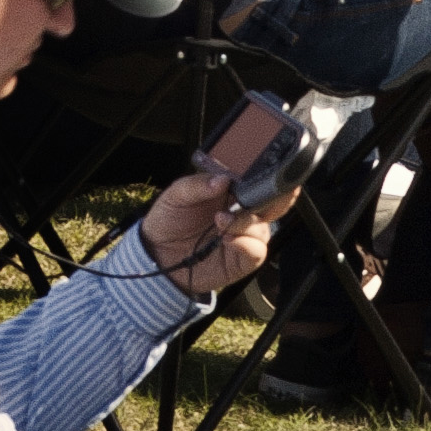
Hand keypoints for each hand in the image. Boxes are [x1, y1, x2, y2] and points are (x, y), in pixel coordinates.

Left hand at [142, 165, 278, 298]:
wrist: (155, 255)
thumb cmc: (168, 220)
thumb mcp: (176, 195)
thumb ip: (198, 184)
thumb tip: (223, 179)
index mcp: (234, 190)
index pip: (261, 179)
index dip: (270, 175)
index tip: (269, 171)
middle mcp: (244, 211)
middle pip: (275, 202)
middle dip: (275, 198)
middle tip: (253, 198)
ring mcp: (244, 235)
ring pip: (265, 226)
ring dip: (247, 222)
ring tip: (222, 222)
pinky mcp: (241, 259)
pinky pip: (257, 251)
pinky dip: (247, 244)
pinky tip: (228, 239)